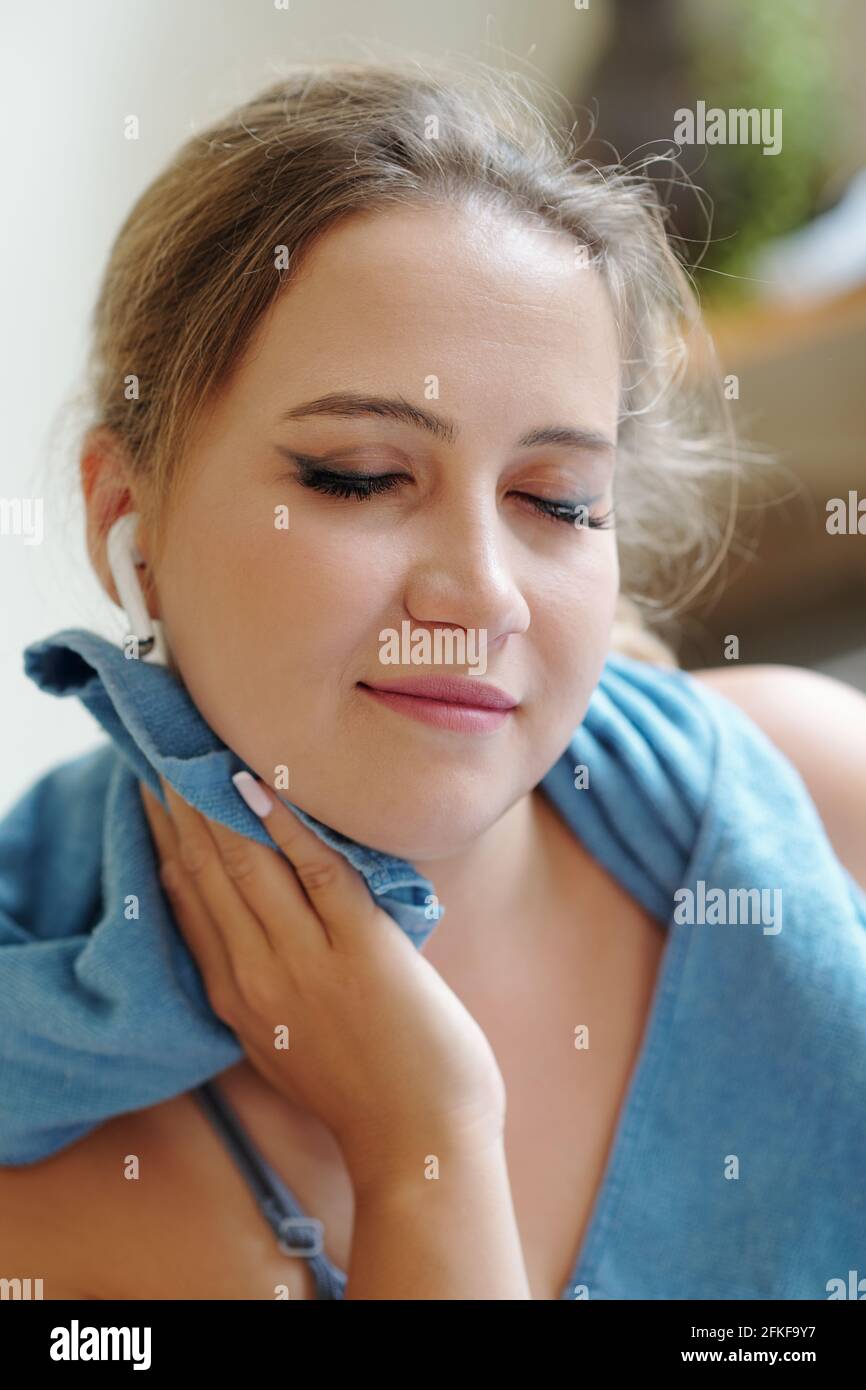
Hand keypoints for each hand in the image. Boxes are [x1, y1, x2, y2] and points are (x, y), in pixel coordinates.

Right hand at [139, 774, 505, 1186]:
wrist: (418, 1142)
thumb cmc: (361, 1088)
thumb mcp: (282, 1040)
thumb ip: (258, 982)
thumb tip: (245, 922)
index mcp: (236, 997)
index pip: (187, 902)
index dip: (168, 842)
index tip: (155, 794)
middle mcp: (257, 976)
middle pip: (207, 872)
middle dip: (185, 809)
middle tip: (171, 753)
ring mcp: (306, 962)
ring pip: (248, 864)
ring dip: (221, 804)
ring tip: (204, 753)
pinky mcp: (360, 950)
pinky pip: (316, 873)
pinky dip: (287, 827)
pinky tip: (261, 789)